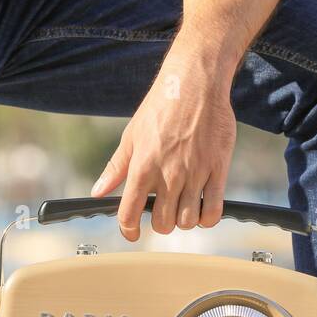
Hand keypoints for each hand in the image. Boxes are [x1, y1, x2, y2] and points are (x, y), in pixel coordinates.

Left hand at [91, 48, 236, 240]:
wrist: (196, 83)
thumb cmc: (161, 107)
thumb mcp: (131, 135)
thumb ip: (116, 168)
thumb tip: (98, 192)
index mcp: (142, 167)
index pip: (129, 214)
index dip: (129, 230)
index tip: (132, 233)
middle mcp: (168, 174)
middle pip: (163, 224)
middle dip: (161, 224)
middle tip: (163, 211)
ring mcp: (195, 173)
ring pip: (188, 221)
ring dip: (184, 220)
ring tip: (183, 206)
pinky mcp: (218, 169)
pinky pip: (213, 210)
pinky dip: (208, 218)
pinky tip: (203, 208)